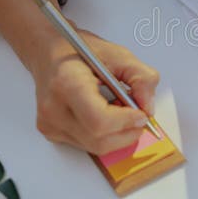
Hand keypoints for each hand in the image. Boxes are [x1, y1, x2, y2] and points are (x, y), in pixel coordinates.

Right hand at [29, 28, 159, 154]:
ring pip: (96, 147)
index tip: (141, 114)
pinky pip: (87, 145)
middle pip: (99, 140)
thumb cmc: (80, 51)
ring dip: (117, 134)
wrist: (49, 53)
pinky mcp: (51, 133)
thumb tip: (148, 107)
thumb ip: (142, 78)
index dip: (126, 121)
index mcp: (68, 83)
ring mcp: (50, 124)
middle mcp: (54, 108)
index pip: (99, 120)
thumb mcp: (119, 55)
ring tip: (118, 109)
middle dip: (127, 131)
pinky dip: (104, 135)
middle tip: (138, 115)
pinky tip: (104, 114)